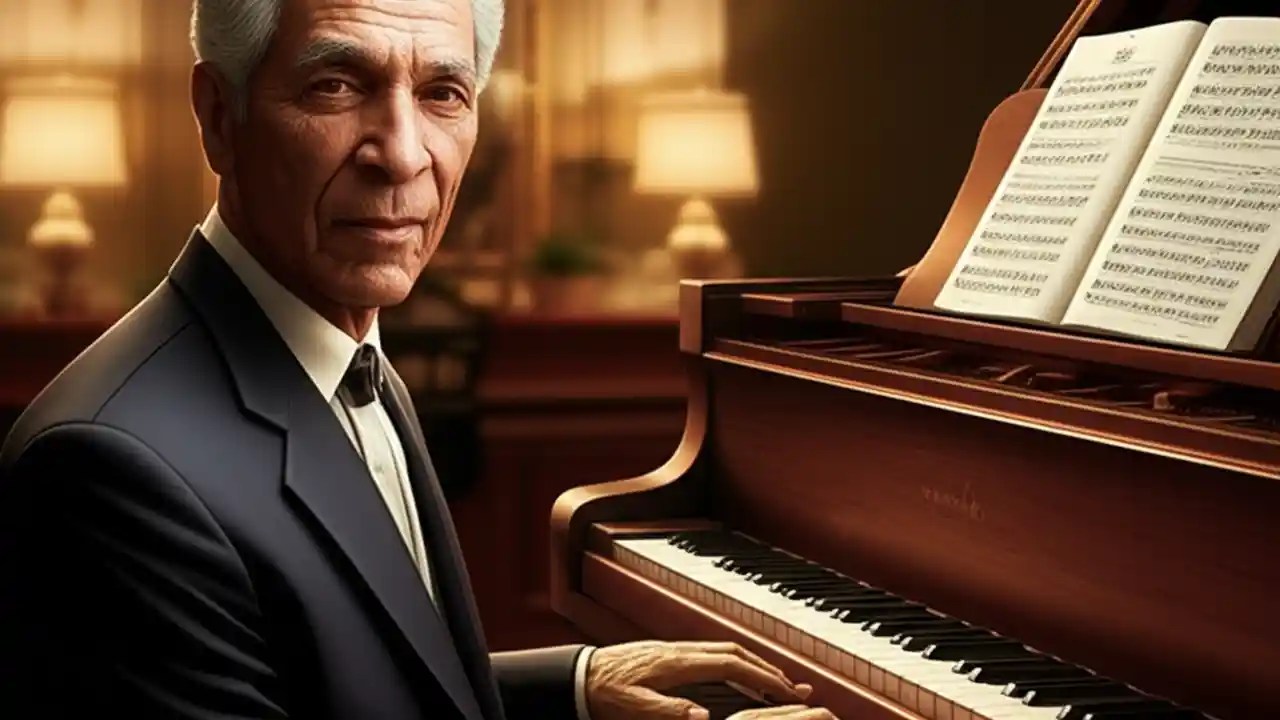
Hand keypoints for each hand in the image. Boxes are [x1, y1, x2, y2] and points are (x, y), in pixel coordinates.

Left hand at [584, 640, 822, 718]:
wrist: (578, 674)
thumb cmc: (603, 692)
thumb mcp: (633, 708)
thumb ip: (668, 712)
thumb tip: (706, 717)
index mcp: (677, 663)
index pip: (731, 665)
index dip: (762, 678)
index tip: (786, 692)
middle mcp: (680, 650)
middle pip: (735, 652)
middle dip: (768, 667)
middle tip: (794, 687)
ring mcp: (676, 650)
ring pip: (725, 650)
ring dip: (754, 663)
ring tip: (776, 681)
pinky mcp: (670, 654)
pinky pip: (712, 654)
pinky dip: (735, 663)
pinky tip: (739, 676)